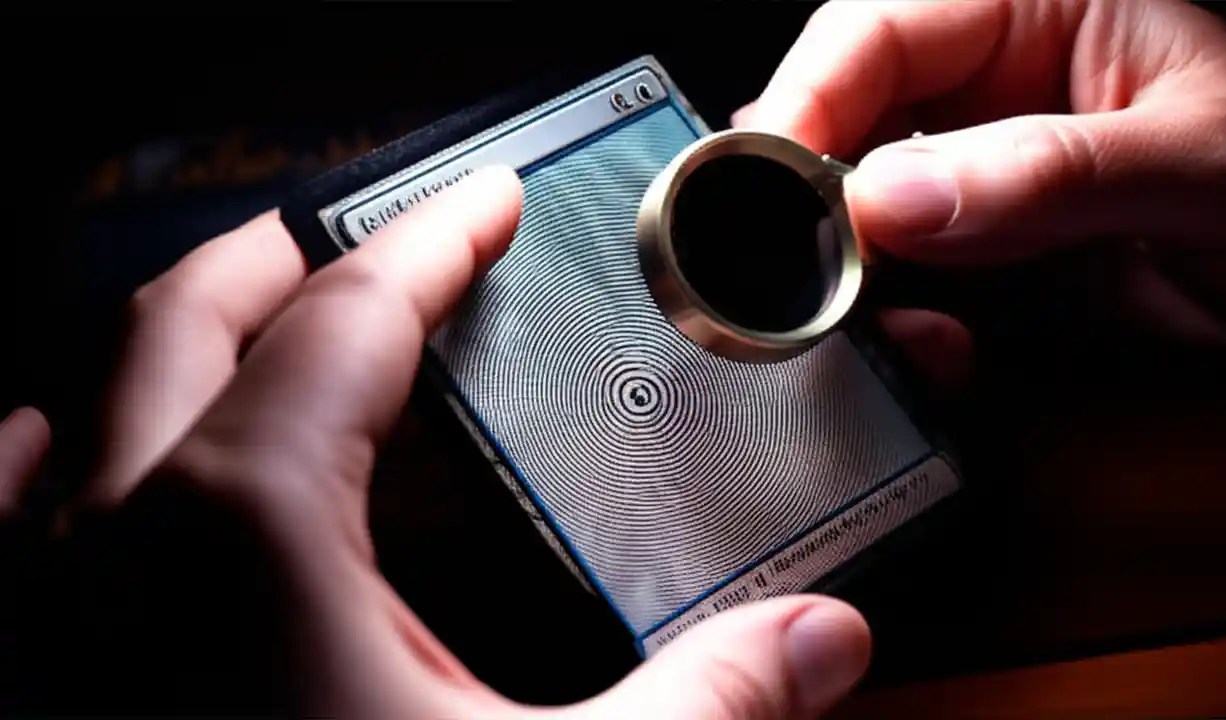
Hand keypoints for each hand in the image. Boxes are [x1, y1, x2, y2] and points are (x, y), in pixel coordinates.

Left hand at [27, 167, 870, 718]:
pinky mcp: (46, 677)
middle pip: (191, 317)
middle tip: (381, 228)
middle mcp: (118, 545)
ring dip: (190, 338)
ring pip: (94, 402)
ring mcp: (54, 611)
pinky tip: (61, 456)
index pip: (351, 318)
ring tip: (272, 315)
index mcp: (245, 532)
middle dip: (293, 249)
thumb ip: (704, 705)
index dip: (432, 243)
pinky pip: (6, 516)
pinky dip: (47, 456)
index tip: (487, 203)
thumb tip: (826, 639)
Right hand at [734, 0, 1225, 345]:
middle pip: (842, 122)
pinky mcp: (972, 260)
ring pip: (853, 213)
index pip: (880, 31)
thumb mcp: (1204, 159)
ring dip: (853, 276)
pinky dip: (894, 324)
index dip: (809, 98)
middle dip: (815, 198)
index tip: (774, 185)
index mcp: (1034, 13)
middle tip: (810, 267)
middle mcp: (987, 89)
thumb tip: (892, 195)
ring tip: (887, 322)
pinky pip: (895, 284)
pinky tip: (935, 348)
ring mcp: (973, 179)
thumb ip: (1050, 170)